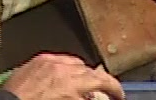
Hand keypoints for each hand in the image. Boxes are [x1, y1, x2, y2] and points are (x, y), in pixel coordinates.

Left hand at [2, 54, 123, 99]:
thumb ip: (84, 99)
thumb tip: (95, 97)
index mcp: (72, 83)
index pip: (102, 80)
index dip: (114, 88)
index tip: (118, 95)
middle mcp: (62, 68)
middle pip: (90, 70)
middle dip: (97, 82)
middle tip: (101, 93)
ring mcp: (49, 62)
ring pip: (75, 62)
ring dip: (81, 73)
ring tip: (81, 85)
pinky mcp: (37, 60)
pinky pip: (58, 60)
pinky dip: (64, 68)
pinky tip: (63, 77)